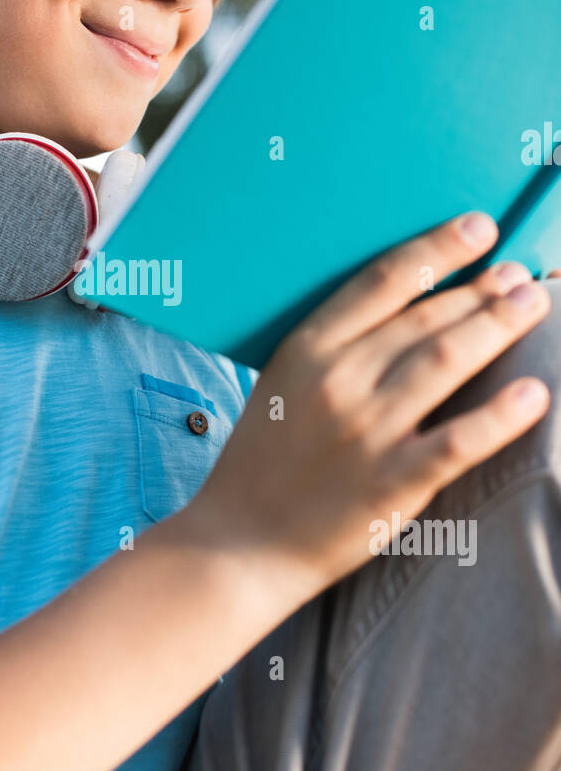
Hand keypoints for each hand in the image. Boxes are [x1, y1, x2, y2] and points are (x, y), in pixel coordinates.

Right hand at [187, 212, 551, 603]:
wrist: (240, 542)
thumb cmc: (265, 458)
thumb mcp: (282, 382)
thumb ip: (336, 345)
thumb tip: (407, 306)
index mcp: (307, 349)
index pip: (382, 282)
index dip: (436, 250)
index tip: (477, 229)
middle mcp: (337, 381)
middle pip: (424, 319)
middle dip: (481, 290)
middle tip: (520, 276)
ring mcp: (365, 432)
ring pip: (444, 363)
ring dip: (496, 328)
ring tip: (533, 306)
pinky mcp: (390, 484)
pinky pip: (456, 441)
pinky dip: (499, 416)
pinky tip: (536, 393)